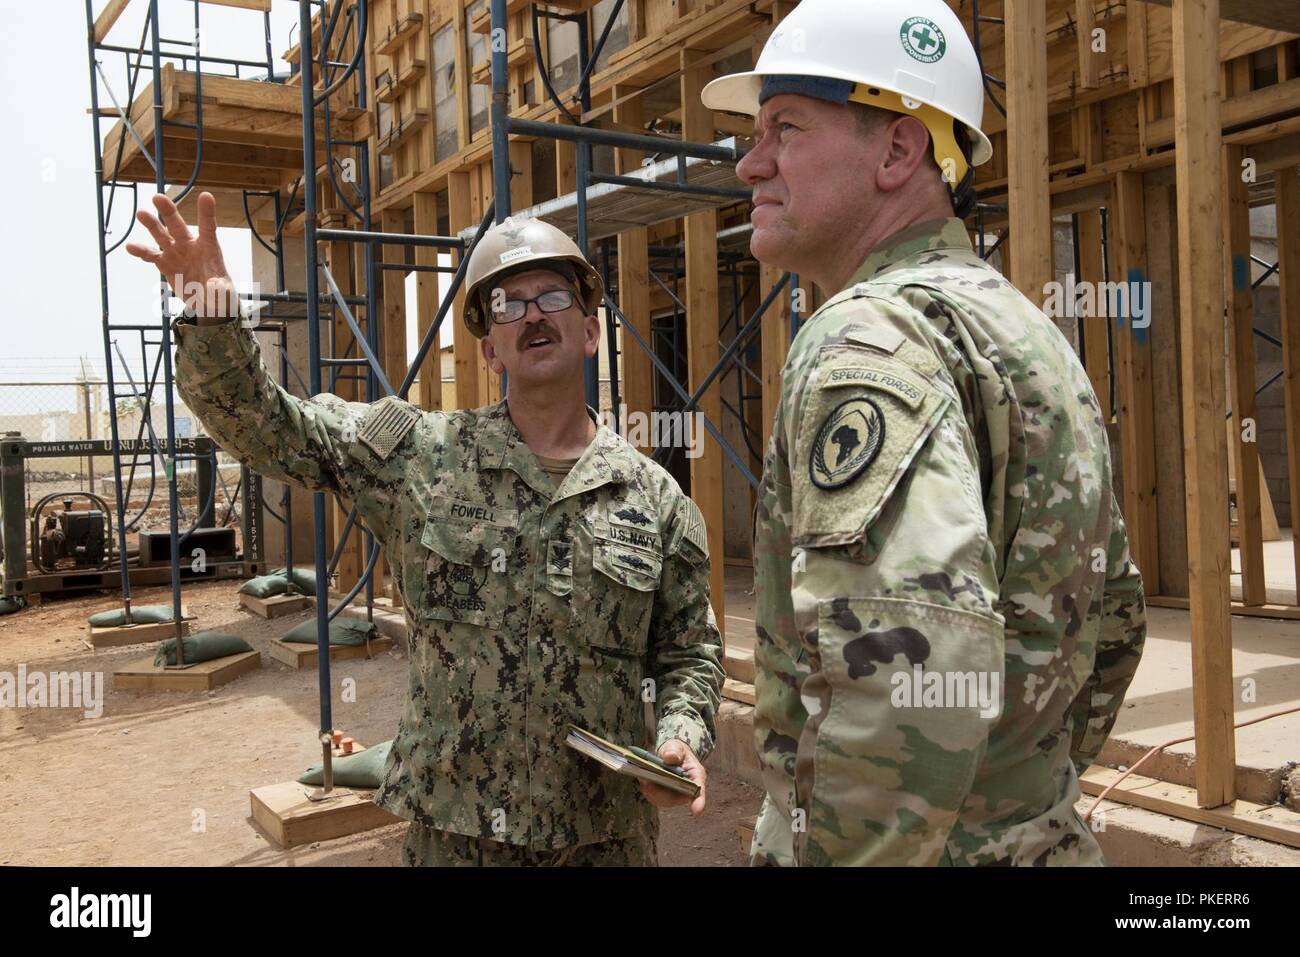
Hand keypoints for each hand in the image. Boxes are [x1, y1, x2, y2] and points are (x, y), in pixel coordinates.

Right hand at [125, 191, 237, 320]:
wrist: (208, 303)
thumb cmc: (220, 293)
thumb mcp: (224, 293)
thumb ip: (218, 288)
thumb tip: (213, 286)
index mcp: (209, 247)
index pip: (208, 227)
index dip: (206, 212)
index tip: (206, 196)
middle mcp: (190, 246)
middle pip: (178, 225)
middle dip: (168, 211)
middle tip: (158, 197)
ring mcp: (176, 253)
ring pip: (161, 235)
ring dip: (151, 225)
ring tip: (141, 213)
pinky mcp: (166, 264)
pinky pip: (151, 256)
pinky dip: (141, 251)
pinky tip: (131, 247)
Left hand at [638, 739, 705, 815]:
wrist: (669, 754)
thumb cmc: (676, 750)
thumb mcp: (676, 746)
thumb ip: (674, 751)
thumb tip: (670, 757)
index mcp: (696, 775)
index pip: (699, 791)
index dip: (699, 802)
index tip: (696, 811)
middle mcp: (688, 789)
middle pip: (678, 798)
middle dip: (663, 794)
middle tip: (648, 783)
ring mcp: (676, 794)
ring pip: (666, 801)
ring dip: (653, 793)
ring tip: (643, 780)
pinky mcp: (665, 796)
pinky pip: (657, 798)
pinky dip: (649, 791)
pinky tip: (643, 781)